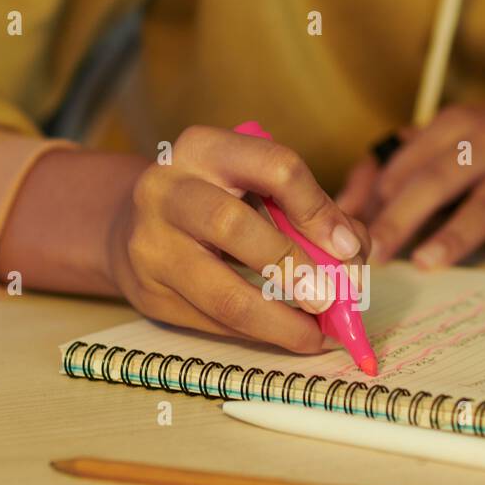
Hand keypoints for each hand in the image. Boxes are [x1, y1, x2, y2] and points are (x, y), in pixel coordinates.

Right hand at [105, 126, 368, 352]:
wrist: (131, 226)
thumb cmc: (213, 201)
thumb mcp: (252, 186)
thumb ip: (307, 210)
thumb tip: (354, 255)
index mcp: (204, 149)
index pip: (274, 167)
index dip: (317, 210)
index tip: (348, 249)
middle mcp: (167, 190)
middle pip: (233, 225)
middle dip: (290, 266)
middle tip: (329, 299)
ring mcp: (151, 245)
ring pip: (221, 293)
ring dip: (278, 320)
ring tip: (314, 335)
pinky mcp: (149, 293)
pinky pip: (212, 323)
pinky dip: (257, 334)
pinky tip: (285, 335)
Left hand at [338, 86, 484, 271]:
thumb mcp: (454, 136)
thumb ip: (400, 166)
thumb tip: (346, 204)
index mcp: (455, 127)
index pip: (404, 166)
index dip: (374, 203)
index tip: (346, 237)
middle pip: (436, 182)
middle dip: (400, 217)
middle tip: (372, 253)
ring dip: (455, 234)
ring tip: (426, 262)